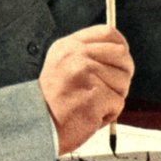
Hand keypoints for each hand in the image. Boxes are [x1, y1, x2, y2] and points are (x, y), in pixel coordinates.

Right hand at [39, 24, 134, 153]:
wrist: (38, 127)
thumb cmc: (55, 101)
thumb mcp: (63, 65)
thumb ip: (88, 55)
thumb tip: (122, 53)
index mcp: (68, 46)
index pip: (108, 33)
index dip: (121, 47)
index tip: (120, 62)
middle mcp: (76, 56)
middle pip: (122, 56)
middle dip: (123, 74)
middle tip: (109, 89)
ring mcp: (85, 74)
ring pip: (123, 81)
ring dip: (114, 97)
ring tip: (91, 104)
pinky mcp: (94, 97)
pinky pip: (118, 103)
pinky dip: (109, 114)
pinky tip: (90, 115)